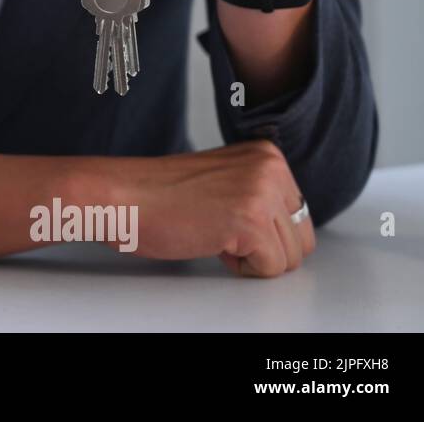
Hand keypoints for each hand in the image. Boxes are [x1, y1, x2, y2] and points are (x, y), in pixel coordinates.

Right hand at [114, 140, 314, 276]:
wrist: (122, 196)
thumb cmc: (159, 195)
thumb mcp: (225, 180)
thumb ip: (260, 193)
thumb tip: (289, 229)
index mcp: (267, 155)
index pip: (299, 215)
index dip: (262, 230)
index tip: (225, 216)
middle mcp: (271, 168)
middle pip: (302, 238)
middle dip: (264, 247)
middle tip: (220, 229)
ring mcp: (262, 192)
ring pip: (289, 257)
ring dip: (251, 257)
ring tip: (213, 232)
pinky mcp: (250, 220)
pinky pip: (270, 268)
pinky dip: (241, 268)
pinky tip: (212, 242)